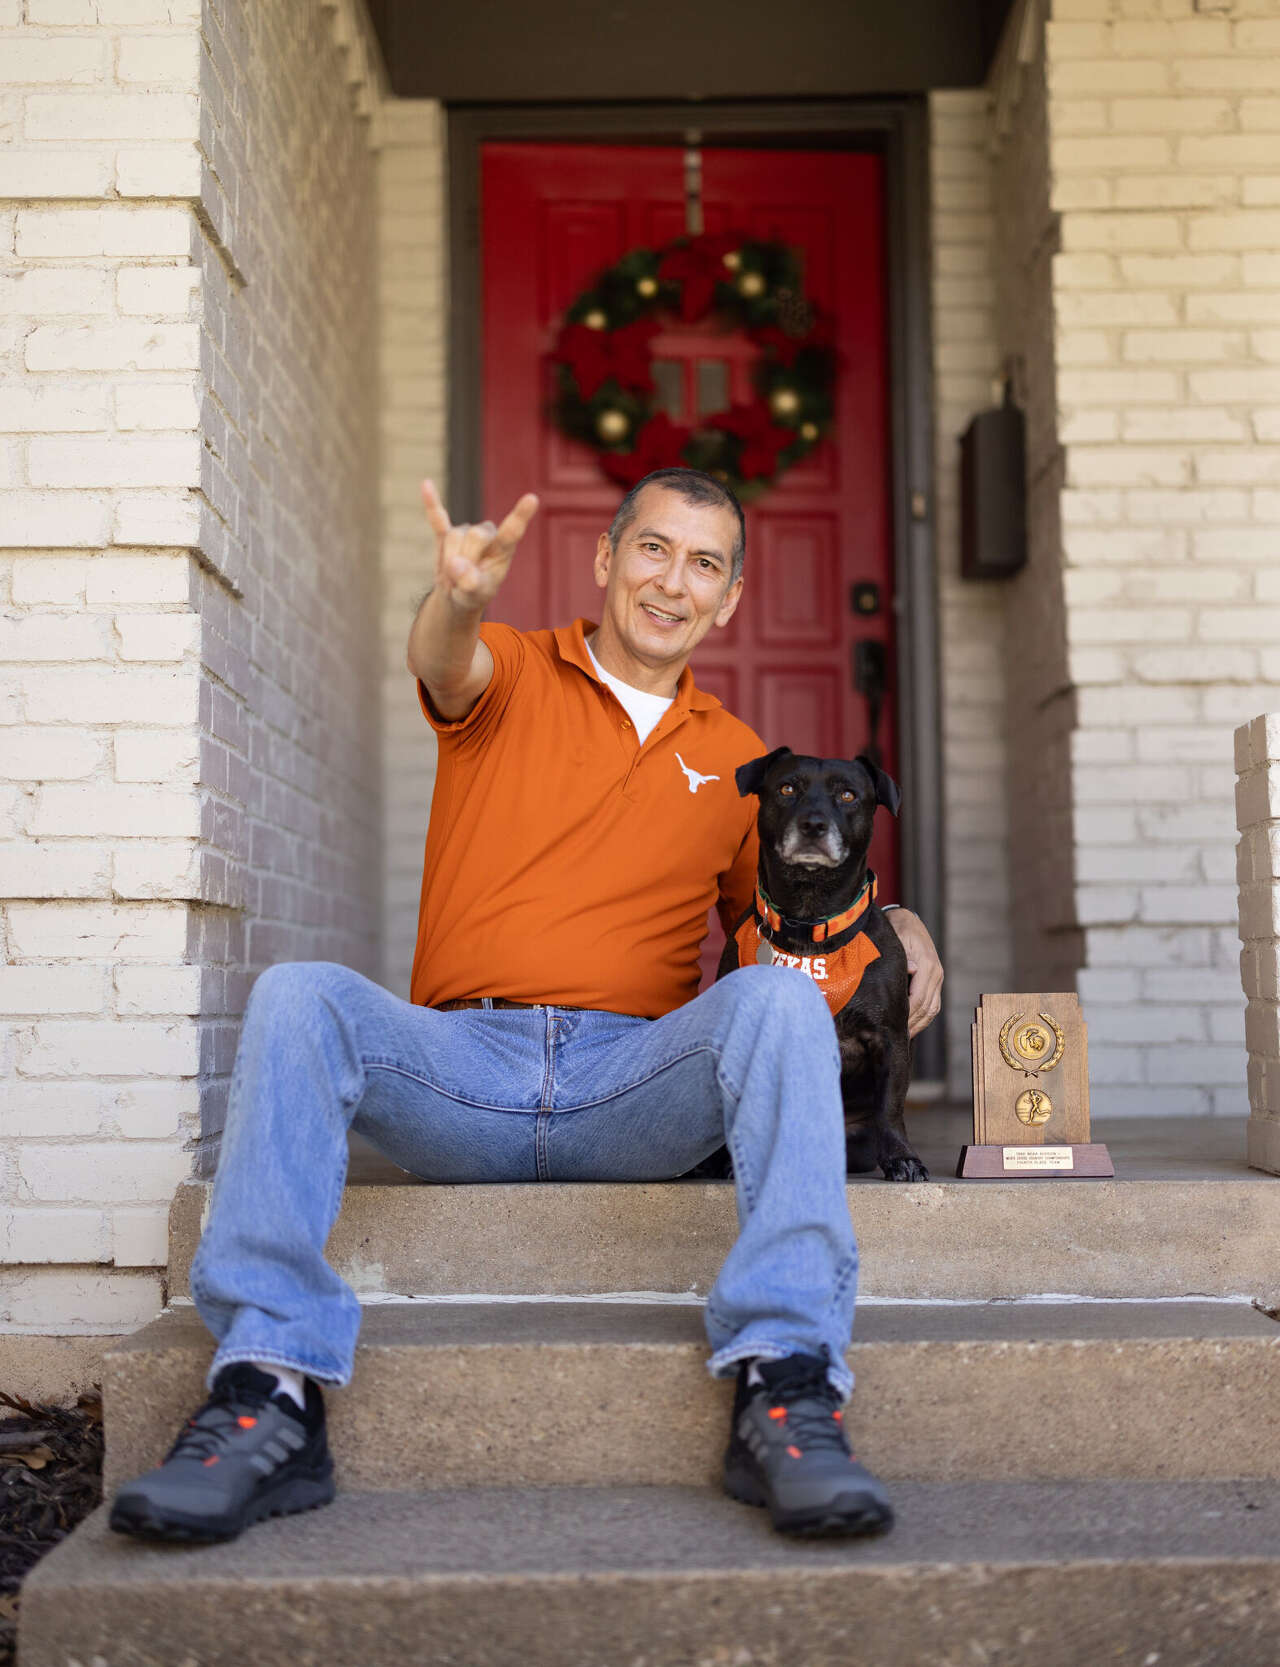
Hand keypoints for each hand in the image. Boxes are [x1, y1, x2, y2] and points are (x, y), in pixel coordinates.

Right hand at [421, 479, 538, 612]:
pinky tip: (426, 484)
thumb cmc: (475, 593)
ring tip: (454, 576)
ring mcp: (466, 531)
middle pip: (475, 536)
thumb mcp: (476, 596)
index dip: (521, 515)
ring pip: (454, 537)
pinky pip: (437, 517)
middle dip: (466, 560)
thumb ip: (470, 584)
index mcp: (503, 549)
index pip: (513, 530)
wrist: (456, 593)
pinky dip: (431, 502)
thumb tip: (455, 564)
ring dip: (450, 560)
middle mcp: (487, 534)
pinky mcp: (445, 532)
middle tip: (463, 580)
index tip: (532, 499)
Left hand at [886, 909, 942, 1036]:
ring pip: (932, 1008)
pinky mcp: (935, 980)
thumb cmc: (898, 929)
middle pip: (926, 1007)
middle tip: (895, 1038)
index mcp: (928, 964)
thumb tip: (911, 969)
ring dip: (919, 1024)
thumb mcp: (897, 937)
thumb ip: (903, 955)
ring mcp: (937, 978)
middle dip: (911, 1024)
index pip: (918, 998)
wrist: (908, 920)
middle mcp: (936, 973)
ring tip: (903, 1037)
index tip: (892, 1027)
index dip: (906, 1015)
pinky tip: (911, 1026)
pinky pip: (933, 1004)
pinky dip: (924, 1017)